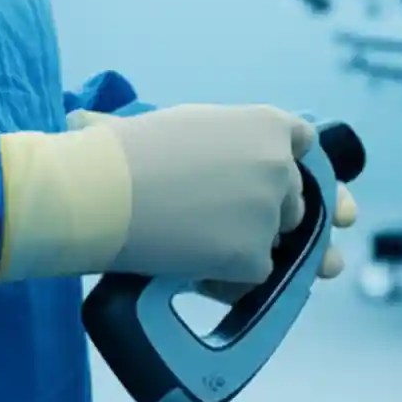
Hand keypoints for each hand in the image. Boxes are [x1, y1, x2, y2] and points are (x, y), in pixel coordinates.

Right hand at [89, 105, 357, 283]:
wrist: (97, 191)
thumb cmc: (126, 150)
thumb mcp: (189, 124)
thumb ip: (225, 138)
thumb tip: (201, 146)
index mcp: (268, 125)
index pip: (304, 143)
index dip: (289, 164)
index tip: (274, 180)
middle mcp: (281, 165)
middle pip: (294, 196)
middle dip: (267, 210)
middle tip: (214, 216)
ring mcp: (271, 213)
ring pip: (275, 237)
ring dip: (249, 244)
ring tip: (197, 239)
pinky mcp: (254, 256)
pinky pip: (254, 274)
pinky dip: (229, 278)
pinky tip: (194, 267)